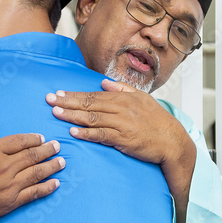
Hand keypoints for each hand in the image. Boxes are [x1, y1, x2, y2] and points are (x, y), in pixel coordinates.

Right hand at [0, 113, 62, 222]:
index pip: (19, 141)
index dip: (33, 138)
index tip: (41, 137)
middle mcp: (3, 168)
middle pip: (31, 156)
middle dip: (47, 150)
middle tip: (57, 146)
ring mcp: (8, 186)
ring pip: (36, 173)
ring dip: (51, 166)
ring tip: (62, 161)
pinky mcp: (10, 202)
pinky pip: (33, 193)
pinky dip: (47, 188)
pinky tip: (56, 183)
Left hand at [46, 79, 191, 166]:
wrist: (172, 141)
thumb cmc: (157, 121)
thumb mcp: (142, 98)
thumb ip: (121, 88)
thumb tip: (103, 82)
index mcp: (123, 98)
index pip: (93, 94)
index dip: (74, 94)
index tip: (58, 93)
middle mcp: (121, 108)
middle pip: (89, 104)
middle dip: (67, 102)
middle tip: (49, 100)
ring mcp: (122, 124)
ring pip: (92, 118)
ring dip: (72, 115)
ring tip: (55, 113)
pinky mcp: (124, 139)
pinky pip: (101, 135)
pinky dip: (86, 133)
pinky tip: (73, 132)